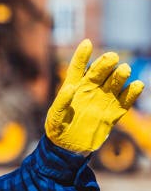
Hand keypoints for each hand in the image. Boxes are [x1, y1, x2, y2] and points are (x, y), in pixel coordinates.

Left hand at [45, 39, 143, 154]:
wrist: (69, 147)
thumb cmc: (58, 129)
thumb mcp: (55, 116)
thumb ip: (61, 102)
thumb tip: (71, 87)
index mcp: (73, 87)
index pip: (78, 68)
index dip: (82, 56)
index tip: (86, 43)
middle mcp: (90, 90)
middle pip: (99, 73)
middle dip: (105, 64)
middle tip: (112, 57)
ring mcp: (103, 100)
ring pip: (114, 84)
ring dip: (119, 76)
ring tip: (123, 70)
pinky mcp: (114, 113)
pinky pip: (125, 101)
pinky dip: (131, 94)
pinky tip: (136, 85)